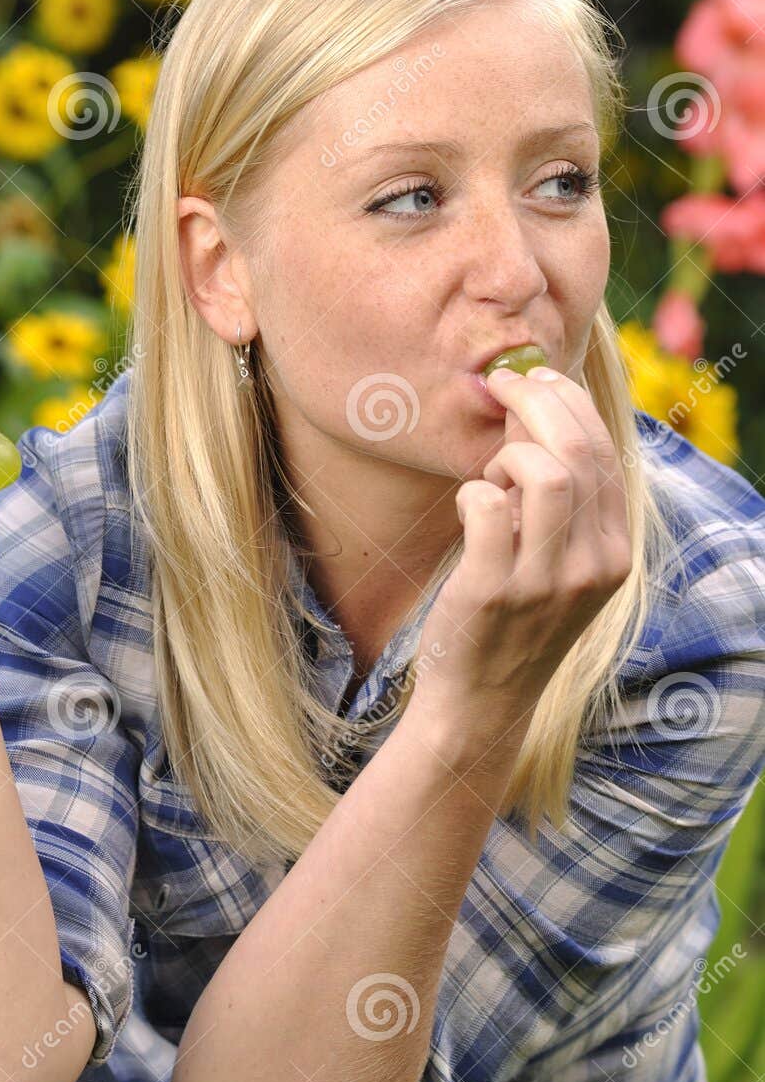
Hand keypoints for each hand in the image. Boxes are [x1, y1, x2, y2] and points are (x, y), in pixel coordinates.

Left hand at [410, 365, 632, 728]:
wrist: (481, 702)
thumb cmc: (511, 619)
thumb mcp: (554, 560)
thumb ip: (555, 497)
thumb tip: (532, 413)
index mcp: (616, 553)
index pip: (606, 454)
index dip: (568, 403)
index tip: (534, 379)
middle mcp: (594, 567)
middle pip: (579, 451)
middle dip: (536, 402)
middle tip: (500, 386)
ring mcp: (547, 582)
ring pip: (545, 474)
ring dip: (506, 456)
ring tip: (489, 477)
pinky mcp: (495, 592)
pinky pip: (486, 506)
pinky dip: (471, 491)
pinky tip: (466, 509)